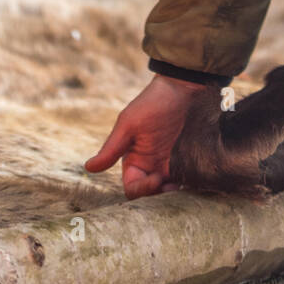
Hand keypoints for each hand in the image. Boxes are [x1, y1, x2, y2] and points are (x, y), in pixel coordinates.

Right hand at [85, 73, 208, 198]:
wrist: (184, 87)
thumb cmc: (153, 102)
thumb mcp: (130, 123)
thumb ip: (112, 148)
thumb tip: (88, 168)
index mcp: (134, 160)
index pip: (133, 188)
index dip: (142, 190)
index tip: (157, 178)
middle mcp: (151, 166)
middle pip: (151, 195)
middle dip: (159, 196)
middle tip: (171, 186)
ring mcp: (171, 163)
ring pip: (168, 191)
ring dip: (173, 193)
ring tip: (183, 186)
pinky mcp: (188, 160)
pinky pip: (186, 179)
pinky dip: (188, 184)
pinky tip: (195, 179)